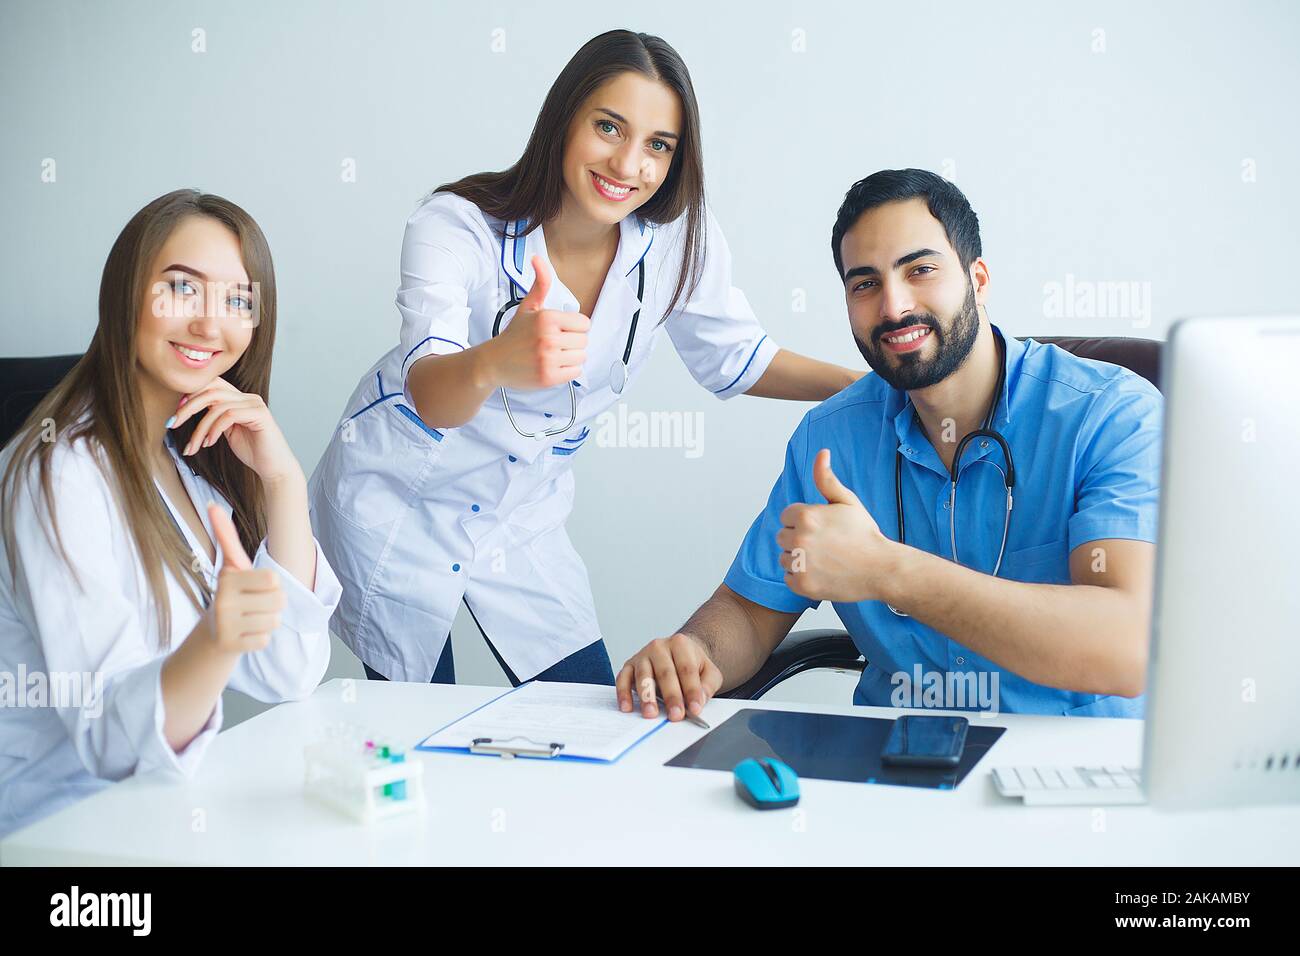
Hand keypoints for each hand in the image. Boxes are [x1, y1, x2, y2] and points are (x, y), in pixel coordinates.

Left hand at [169, 377, 302, 484]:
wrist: (275, 469)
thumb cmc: (252, 452)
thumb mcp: (226, 431)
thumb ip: (214, 418)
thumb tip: (186, 408)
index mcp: (240, 398)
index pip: (211, 384)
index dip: (190, 395)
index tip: (176, 414)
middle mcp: (248, 397)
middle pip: (211, 390)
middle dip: (187, 407)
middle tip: (172, 424)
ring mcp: (255, 404)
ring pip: (217, 406)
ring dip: (200, 427)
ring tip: (194, 445)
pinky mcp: (260, 414)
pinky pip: (228, 416)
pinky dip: (214, 430)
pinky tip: (209, 444)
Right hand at [201, 504, 284, 655]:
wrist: (212, 634)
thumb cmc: (232, 594)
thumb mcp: (231, 566)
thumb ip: (226, 537)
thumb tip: (211, 505)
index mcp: (227, 578)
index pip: (274, 580)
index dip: (272, 585)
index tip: (255, 586)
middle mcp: (223, 601)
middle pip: (280, 600)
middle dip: (274, 603)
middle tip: (255, 604)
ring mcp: (225, 625)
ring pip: (275, 621)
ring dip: (268, 621)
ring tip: (250, 619)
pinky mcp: (230, 646)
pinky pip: (265, 640)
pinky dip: (260, 638)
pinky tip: (245, 634)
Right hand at [484, 255, 589, 389]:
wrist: (493, 362)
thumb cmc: (514, 334)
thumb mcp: (528, 306)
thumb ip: (541, 283)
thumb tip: (537, 258)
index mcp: (547, 318)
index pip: (584, 323)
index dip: (574, 327)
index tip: (561, 330)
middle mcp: (548, 338)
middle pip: (584, 340)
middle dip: (572, 342)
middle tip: (555, 344)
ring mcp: (548, 359)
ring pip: (581, 357)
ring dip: (571, 357)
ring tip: (553, 355)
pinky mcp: (549, 377)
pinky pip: (575, 372)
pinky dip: (567, 371)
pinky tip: (552, 365)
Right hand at [616, 632, 721, 720]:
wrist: (678, 652)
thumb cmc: (692, 664)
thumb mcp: (709, 672)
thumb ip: (708, 685)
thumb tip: (699, 699)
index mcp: (680, 644)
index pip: (687, 669)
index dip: (691, 691)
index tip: (695, 709)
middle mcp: (659, 647)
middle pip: (665, 673)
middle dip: (671, 696)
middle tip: (675, 715)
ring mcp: (642, 655)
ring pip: (643, 676)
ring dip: (647, 697)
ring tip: (651, 713)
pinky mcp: (629, 666)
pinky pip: (623, 679)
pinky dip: (623, 694)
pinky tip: (627, 707)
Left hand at [777, 449, 896, 601]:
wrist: (881, 568)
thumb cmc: (864, 534)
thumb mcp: (846, 501)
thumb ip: (826, 478)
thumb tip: (821, 453)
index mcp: (805, 515)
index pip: (786, 516)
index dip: (804, 521)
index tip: (822, 528)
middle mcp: (798, 538)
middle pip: (782, 537)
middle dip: (799, 539)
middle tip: (825, 545)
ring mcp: (799, 563)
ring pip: (784, 558)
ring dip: (799, 559)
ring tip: (825, 559)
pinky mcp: (801, 584)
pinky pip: (788, 578)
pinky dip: (801, 578)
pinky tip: (822, 573)